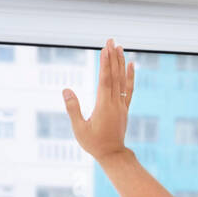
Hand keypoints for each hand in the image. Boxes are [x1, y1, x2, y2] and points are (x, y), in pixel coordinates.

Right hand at [62, 38, 134, 161]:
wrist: (113, 155)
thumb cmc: (94, 144)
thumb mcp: (79, 129)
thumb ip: (73, 108)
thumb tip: (66, 90)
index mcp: (104, 107)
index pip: (105, 80)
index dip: (105, 63)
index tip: (105, 48)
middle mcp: (115, 103)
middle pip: (114, 76)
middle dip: (113, 57)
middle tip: (111, 40)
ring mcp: (121, 105)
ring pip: (122, 80)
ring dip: (121, 63)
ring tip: (120, 47)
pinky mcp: (124, 108)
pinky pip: (129, 89)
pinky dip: (130, 76)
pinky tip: (131, 65)